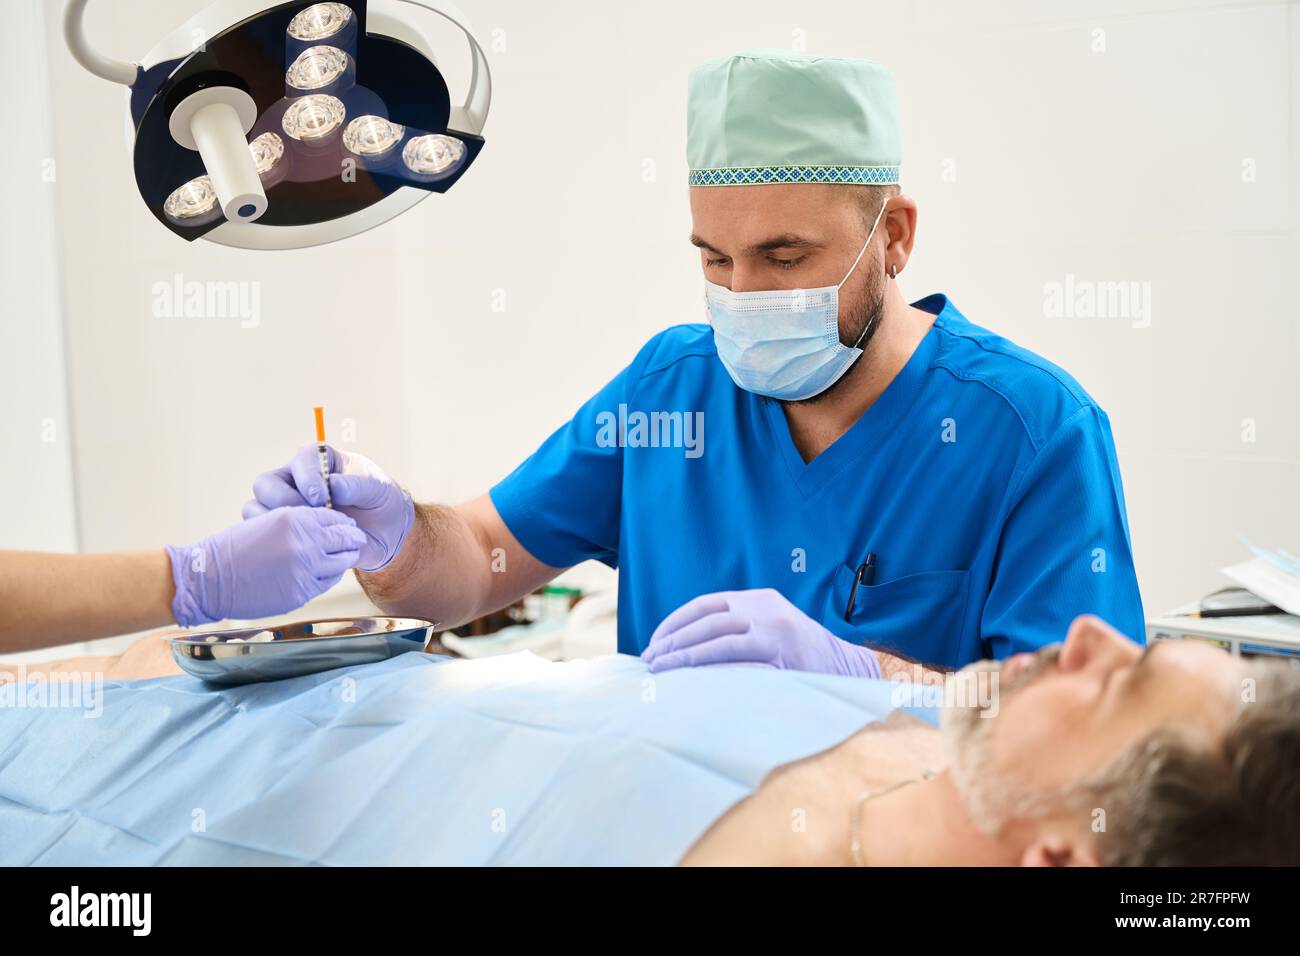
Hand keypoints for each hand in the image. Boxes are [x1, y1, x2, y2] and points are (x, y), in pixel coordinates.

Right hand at [167, 506, 366, 626]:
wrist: (208, 579)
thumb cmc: (233, 549)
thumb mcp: (268, 521)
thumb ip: (299, 523)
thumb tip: (325, 527)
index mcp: (295, 519)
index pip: (335, 517)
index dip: (344, 522)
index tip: (349, 525)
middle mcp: (304, 543)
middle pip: (346, 539)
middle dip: (354, 539)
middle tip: (358, 539)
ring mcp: (305, 569)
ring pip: (341, 563)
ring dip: (345, 559)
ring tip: (346, 556)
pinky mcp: (301, 593)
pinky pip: (326, 583)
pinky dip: (329, 576)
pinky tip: (326, 573)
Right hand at [243, 445, 413, 571]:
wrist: (385, 531)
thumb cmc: (379, 500)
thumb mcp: (377, 488)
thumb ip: (358, 484)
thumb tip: (334, 486)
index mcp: (317, 462)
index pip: (301, 460)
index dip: (307, 477)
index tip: (322, 497)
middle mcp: (294, 481)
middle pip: (266, 484)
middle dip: (285, 502)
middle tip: (310, 518)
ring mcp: (285, 507)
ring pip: (256, 510)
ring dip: (276, 524)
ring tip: (308, 536)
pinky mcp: (283, 532)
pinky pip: (263, 537)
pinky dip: (278, 544)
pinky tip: (305, 550)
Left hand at [640, 588, 880, 677]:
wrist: (850, 670)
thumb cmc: (802, 657)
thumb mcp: (769, 629)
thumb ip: (737, 629)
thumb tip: (685, 646)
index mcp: (758, 599)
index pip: (705, 604)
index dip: (674, 623)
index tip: (654, 643)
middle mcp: (765, 609)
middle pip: (707, 620)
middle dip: (673, 641)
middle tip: (650, 661)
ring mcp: (776, 631)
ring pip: (719, 639)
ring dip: (685, 656)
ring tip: (662, 670)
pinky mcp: (784, 656)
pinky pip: (739, 661)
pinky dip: (712, 670)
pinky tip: (692, 680)